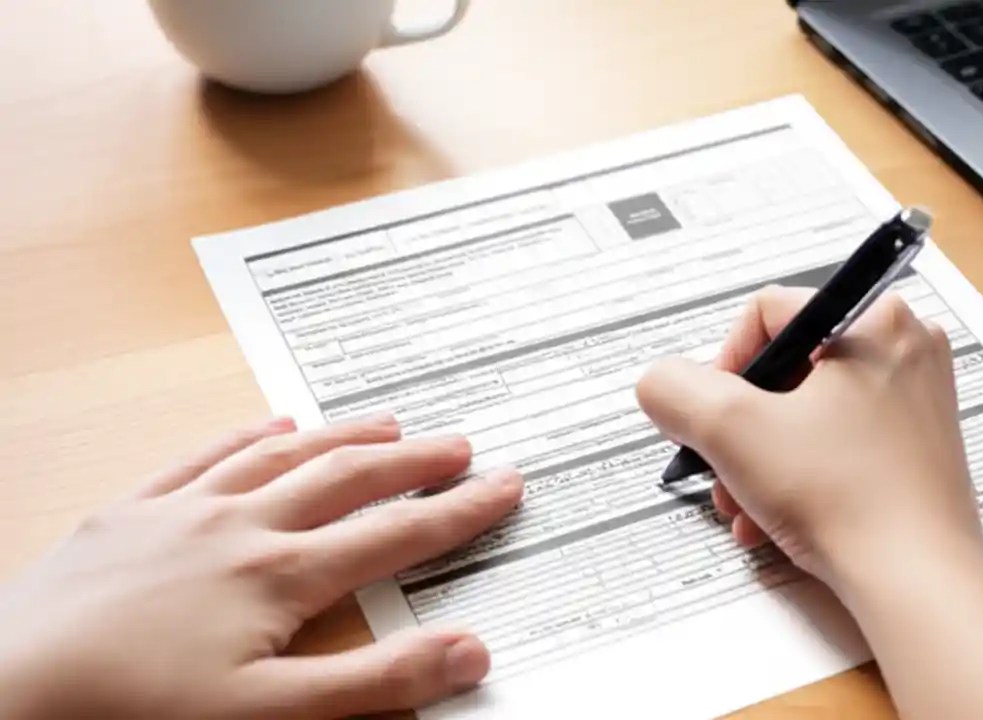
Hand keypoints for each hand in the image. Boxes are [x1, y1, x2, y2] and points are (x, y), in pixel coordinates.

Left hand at [0, 416, 522, 719]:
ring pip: (281, 455)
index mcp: (282, 575)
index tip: (505, 484)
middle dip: (412, 461)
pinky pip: (201, 457)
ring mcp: (184, 511)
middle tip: (458, 443)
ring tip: (386, 421)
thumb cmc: (138, 714)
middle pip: (347, 479)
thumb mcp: (270, 715)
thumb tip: (470, 653)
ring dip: (341, 436)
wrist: (12, 694)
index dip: (459, 510)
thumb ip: (376, 681)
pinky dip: (246, 434)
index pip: (396, 534)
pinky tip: (272, 423)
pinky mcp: (130, 513)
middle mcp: (241, 526)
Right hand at [637, 286, 981, 590]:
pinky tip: (777, 517)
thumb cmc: (848, 499)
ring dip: (762, 458)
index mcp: (872, 319)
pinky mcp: (918, 446)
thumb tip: (663, 384)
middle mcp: (904, 348)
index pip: (766, 314)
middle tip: (725, 468)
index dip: (724, 367)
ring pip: (808, 412)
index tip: (715, 416)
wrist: (916, 580)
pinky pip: (838, 443)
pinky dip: (799, 475)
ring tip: (748, 504)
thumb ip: (676, 390)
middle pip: (785, 369)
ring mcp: (917, 399)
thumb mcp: (731, 430)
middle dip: (742, 427)